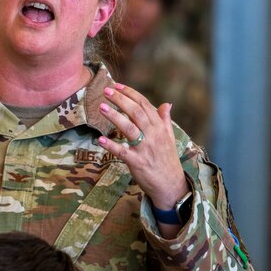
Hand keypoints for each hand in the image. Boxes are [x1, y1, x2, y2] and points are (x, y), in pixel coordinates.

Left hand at [97, 83, 188, 212]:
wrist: (171, 185)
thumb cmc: (167, 160)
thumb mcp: (170, 138)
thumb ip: (165, 120)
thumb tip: (167, 103)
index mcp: (160, 127)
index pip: (145, 105)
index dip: (131, 94)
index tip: (117, 85)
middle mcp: (153, 135)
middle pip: (136, 112)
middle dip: (121, 100)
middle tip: (106, 91)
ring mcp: (145, 149)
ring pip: (130, 129)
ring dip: (115, 117)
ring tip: (101, 107)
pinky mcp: (137, 163)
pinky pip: (123, 152)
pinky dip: (111, 145)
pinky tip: (100, 139)